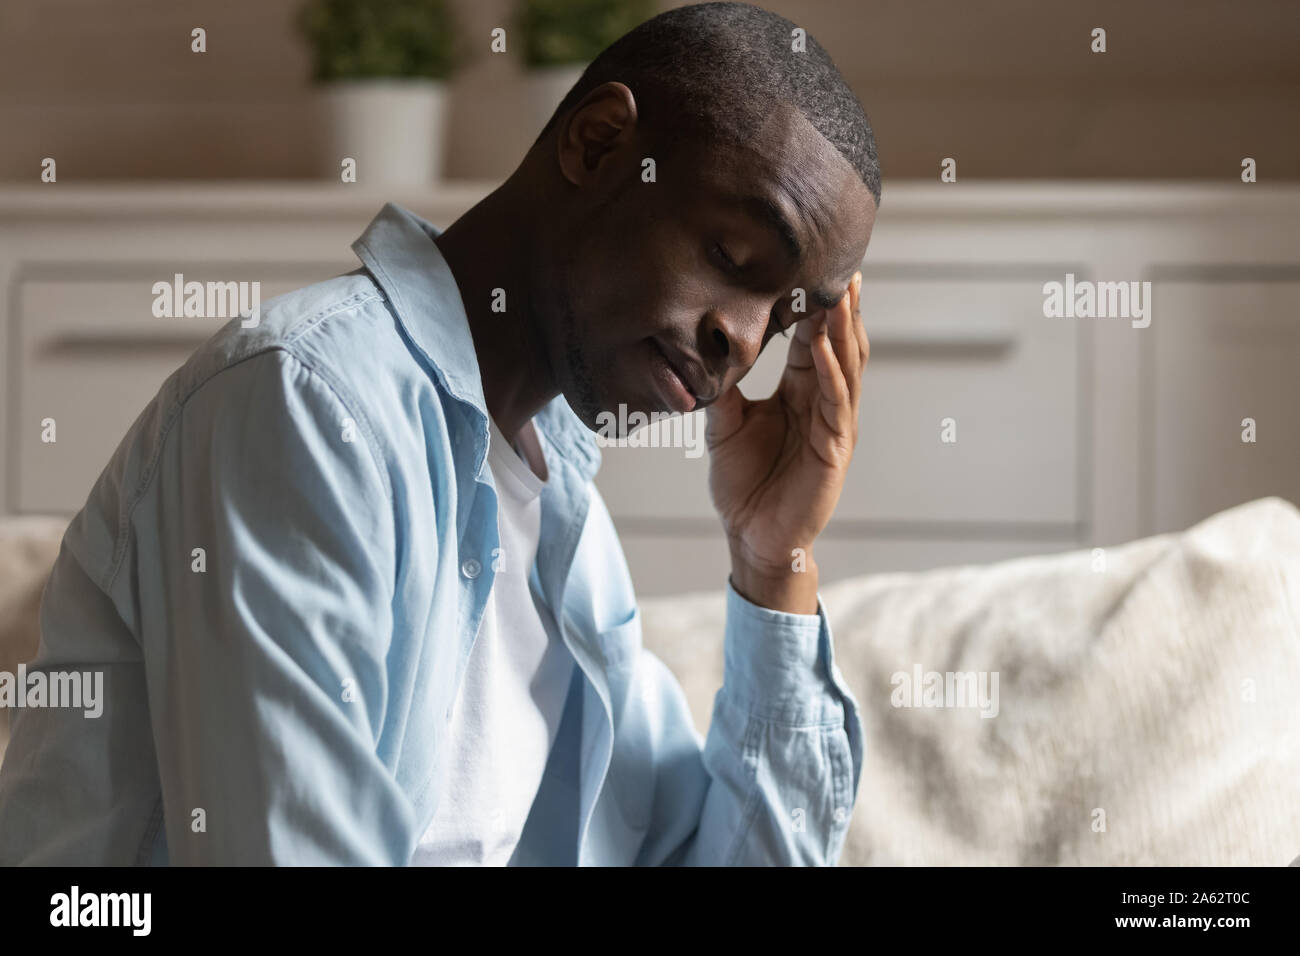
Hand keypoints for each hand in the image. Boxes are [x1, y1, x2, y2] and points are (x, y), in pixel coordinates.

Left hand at [706, 272, 865, 612]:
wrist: (751, 536)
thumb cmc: (742, 484)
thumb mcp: (725, 424)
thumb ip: (724, 387)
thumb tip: (707, 345)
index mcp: (800, 394)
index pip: (813, 340)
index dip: (816, 307)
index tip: (814, 267)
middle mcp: (823, 403)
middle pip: (839, 345)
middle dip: (842, 307)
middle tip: (844, 265)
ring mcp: (834, 425)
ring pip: (844, 366)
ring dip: (842, 328)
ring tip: (839, 291)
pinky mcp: (835, 448)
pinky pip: (835, 401)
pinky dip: (828, 369)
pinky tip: (820, 343)